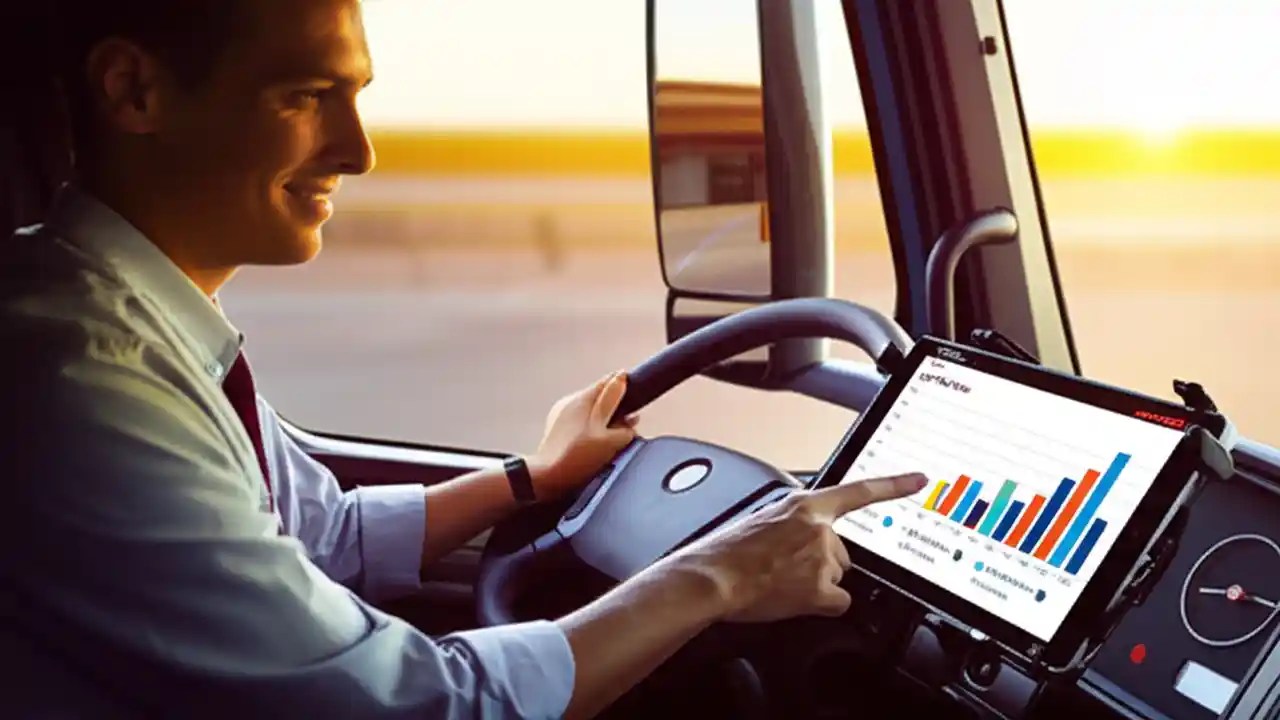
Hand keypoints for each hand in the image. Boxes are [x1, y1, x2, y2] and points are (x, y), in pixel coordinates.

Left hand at [527, 370, 639, 500]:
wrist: (547, 476)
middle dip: (616, 407)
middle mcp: (571, 400)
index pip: (610, 380)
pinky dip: (589, 427)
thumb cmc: (580, 456)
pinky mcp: (555, 427)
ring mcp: (560, 413)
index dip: (625, 387)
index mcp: (585, 398)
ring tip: (612, 436)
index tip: (635, 400)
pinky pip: (578, 420)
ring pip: (589, 409)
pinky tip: (593, 443)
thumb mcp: (611, 440)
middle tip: (628, 423)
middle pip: (600, 395)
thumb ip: (624, 423)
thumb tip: (631, 415)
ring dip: (603, 418)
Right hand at [672, 473, 927, 622]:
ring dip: (814, 583)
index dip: (894, 485)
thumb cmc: (726, 551)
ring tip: (779, 582)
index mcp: (804, 505)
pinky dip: (819, 605)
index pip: (858, 492)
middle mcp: (819, 527)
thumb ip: (792, 522)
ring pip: (836, 576)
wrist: (712, 576)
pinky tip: (792, 599)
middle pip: (842, 552)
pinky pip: (837, 601)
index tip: (919, 479)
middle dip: (820, 563)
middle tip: (783, 568)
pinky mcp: (822, 586)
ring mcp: (822, 557)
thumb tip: (801, 537)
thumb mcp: (761, 518)